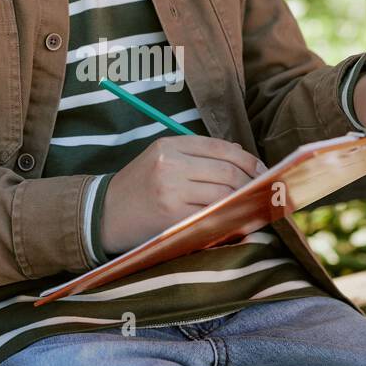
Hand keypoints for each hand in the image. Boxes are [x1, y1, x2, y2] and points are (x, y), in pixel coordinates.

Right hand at [100, 136, 265, 256]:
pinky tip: (233, 219)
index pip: (221, 148)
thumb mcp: (160, 158)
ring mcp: (171, 192)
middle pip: (227, 172)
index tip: (261, 170)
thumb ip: (196, 155)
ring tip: (249, 206)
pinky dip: (227, 218)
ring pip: (223, 195)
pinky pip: (211, 215)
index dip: (248, 160)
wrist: (103, 213)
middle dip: (250, 183)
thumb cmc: (138, 187)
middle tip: (261, 191)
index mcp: (169, 145)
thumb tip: (242, 159)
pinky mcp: (172, 217)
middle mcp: (170, 165)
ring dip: (242, 202)